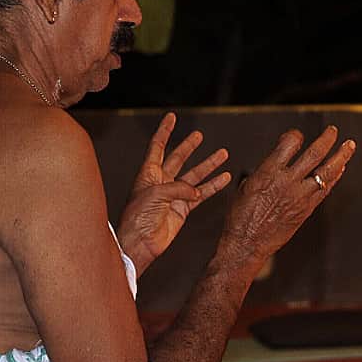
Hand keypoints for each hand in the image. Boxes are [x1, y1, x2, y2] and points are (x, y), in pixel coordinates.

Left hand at [118, 113, 230, 268]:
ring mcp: (173, 195)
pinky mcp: (183, 209)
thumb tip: (196, 191)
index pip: (157, 146)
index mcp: (148, 174)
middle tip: (199, 136)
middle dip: (188, 146)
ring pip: (194, 175)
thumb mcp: (155, 195)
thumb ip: (178, 188)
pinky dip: (213, 186)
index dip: (164, 131)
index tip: (171, 117)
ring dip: (208, 165)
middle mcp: (161, 182)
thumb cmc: (138, 218)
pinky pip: (201, 193)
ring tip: (222, 154)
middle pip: (177, 158)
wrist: (140, 243)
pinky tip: (223, 178)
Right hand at [217, 125, 355, 275]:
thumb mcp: (246, 185)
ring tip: (350, 145)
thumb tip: (277, 160)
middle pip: (314, 154)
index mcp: (268, 172)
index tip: (296, 135)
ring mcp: (300, 197)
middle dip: (327, 139)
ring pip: (327, 171)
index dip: (295, 134)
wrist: (247, 243)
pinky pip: (326, 189)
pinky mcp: (306, 210)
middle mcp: (287, 182)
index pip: (290, 142)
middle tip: (333, 130)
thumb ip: (266, 170)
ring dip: (341, 156)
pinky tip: (341, 168)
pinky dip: (335, 177)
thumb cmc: (241, 216)